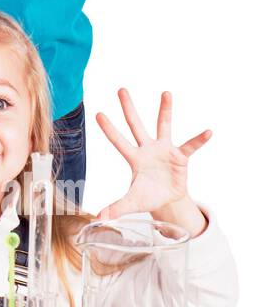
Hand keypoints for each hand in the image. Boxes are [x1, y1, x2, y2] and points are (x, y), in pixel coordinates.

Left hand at [95, 89, 210, 223]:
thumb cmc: (147, 196)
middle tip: (120, 89)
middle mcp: (147, 149)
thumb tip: (98, 217)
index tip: (98, 113)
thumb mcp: (133, 202)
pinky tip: (208, 132)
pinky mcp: (180, 156)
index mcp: (134, 158)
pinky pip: (190, 145)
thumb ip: (116, 208)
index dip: (109, 129)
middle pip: (136, 125)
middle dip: (128, 108)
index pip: (118, 141)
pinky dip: (198, 140)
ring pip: (163, 126)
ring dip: (164, 110)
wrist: (168, 199)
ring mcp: (164, 150)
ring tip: (165, 93)